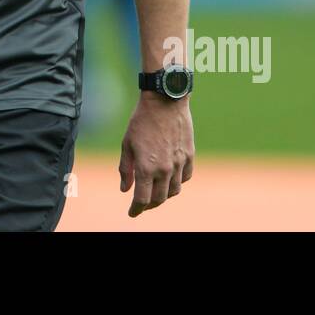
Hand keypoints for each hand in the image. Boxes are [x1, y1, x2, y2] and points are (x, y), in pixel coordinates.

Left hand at [118, 92, 193, 216]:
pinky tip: (171, 179)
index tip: (132, 213)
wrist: (165, 101)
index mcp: (146, 168)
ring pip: (174, 191)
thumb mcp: (127, 144)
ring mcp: (179, 163)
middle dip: (149, 205)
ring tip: (156, 192)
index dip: (136, 209)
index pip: (142, 199)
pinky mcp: (189, 156)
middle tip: (142, 204)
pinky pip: (186, 177)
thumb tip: (125, 189)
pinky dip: (178, 182)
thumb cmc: (141, 121)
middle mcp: (164, 169)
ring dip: (164, 196)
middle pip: (159, 199)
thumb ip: (125, 169)